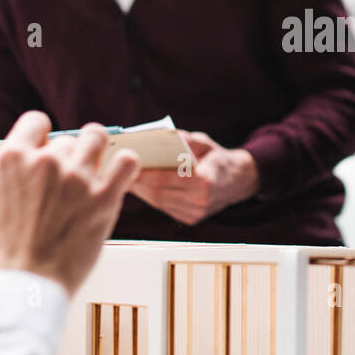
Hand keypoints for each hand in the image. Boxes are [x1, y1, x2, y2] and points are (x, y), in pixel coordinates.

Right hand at [0, 112, 140, 294]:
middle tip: (67, 181)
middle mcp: (46, 162)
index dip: (43, 135)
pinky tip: (119, 174)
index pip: (36, 122)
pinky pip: (127, 162)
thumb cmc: (5, 257)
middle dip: (68, 157)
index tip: (47, 149)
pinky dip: (125, 165)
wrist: (25, 287)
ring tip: (95, 170)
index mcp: (13, 159)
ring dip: (96, 152)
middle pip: (67, 139)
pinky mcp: (104, 198)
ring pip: (96, 140)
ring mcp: (77, 178)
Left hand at [128, 131, 259, 224]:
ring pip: (158, 202)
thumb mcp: (202, 142)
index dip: (143, 173)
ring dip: (140, 190)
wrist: (238, 180)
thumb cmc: (216, 157)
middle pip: (157, 193)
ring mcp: (196, 213)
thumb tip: (154, 136)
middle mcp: (201, 200)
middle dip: (136, 182)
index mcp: (205, 180)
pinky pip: (164, 207)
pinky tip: (141, 186)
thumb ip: (180, 140)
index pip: (165, 179)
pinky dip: (150, 196)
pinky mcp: (191, 219)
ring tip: (125, 176)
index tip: (125, 164)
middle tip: (116, 171)